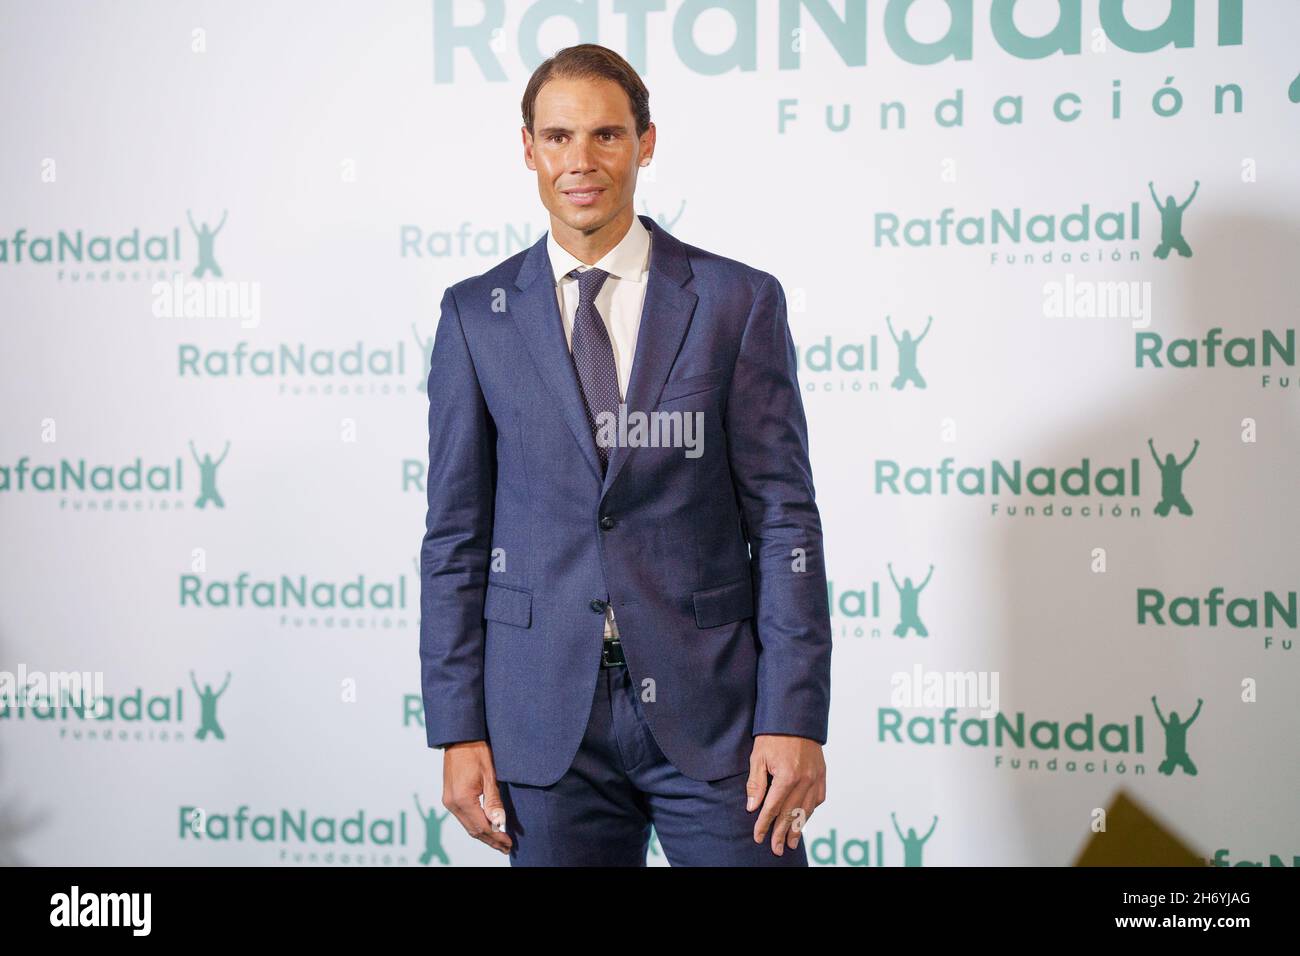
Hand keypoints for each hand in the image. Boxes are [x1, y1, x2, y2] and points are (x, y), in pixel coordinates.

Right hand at [441, 740, 511, 854]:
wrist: (459, 737)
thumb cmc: (476, 750)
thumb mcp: (490, 774)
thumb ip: (494, 800)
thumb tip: (499, 823)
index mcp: (462, 799)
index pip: (482, 826)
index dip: (496, 837)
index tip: (509, 843)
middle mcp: (452, 803)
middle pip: (473, 830)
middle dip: (490, 840)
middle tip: (506, 848)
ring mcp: (449, 801)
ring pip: (468, 826)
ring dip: (483, 835)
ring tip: (499, 842)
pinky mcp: (449, 797)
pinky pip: (463, 818)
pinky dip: (476, 825)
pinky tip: (486, 828)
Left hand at [747, 734, 826, 855]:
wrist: (796, 717)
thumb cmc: (773, 735)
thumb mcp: (758, 756)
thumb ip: (756, 784)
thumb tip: (753, 808)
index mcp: (786, 776)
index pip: (773, 807)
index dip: (764, 824)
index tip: (758, 836)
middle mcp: (804, 780)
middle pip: (790, 814)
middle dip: (780, 833)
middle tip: (775, 849)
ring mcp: (816, 778)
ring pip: (806, 810)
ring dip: (797, 828)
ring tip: (790, 842)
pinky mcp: (822, 774)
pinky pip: (818, 799)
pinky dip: (810, 811)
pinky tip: (804, 819)